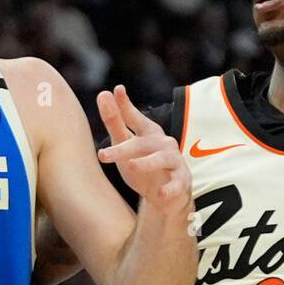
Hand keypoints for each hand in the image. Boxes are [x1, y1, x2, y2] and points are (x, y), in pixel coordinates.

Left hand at [96, 85, 191, 211]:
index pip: (135, 118)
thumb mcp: (125, 143)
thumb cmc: (142, 163)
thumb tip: (103, 93)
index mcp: (148, 132)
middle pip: (141, 144)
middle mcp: (162, 143)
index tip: (116, 90)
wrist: (165, 194)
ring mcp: (173, 161)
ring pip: (160, 160)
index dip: (125, 105)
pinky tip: (160, 193)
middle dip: (122, 149)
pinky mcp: (182, 180)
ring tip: (131, 166)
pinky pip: (177, 184)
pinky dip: (170, 189)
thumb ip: (115, 121)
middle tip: (102, 155)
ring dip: (146, 163)